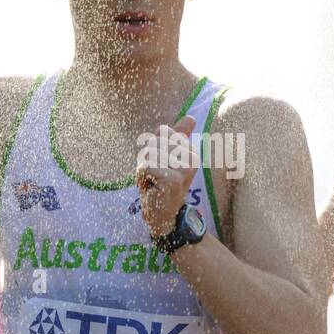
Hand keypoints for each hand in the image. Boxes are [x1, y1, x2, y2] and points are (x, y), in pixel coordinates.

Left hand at [135, 115, 196, 237]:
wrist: (162, 216)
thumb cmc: (160, 186)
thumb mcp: (167, 158)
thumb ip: (176, 137)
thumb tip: (191, 117)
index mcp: (191, 151)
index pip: (163, 130)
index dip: (153, 147)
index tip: (161, 164)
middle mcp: (191, 158)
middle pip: (154, 141)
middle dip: (147, 158)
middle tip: (156, 176)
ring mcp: (184, 169)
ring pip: (149, 154)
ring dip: (143, 169)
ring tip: (153, 183)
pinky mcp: (172, 179)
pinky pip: (145, 167)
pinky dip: (141, 179)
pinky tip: (152, 189)